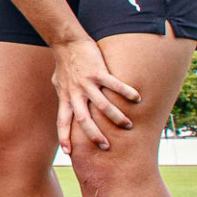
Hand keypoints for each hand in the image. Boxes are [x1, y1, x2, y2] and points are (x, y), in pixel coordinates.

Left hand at [50, 38, 138, 152]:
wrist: (67, 44)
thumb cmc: (64, 65)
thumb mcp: (59, 84)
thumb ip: (64, 97)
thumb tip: (66, 107)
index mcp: (66, 98)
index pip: (62, 122)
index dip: (64, 137)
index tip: (69, 153)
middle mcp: (75, 93)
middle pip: (84, 120)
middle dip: (94, 135)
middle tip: (106, 146)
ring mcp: (87, 83)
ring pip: (102, 106)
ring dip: (116, 117)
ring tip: (128, 126)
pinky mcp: (98, 72)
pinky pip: (114, 85)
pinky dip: (126, 92)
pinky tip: (137, 98)